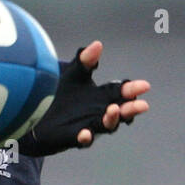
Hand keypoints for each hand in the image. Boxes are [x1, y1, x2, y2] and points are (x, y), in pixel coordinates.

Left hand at [19, 40, 151, 156]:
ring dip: (112, 119)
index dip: (132, 89)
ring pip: (106, 126)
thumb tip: (97, 44)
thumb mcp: (74, 75)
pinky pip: (83, 140)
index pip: (122, 92)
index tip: (144, 86)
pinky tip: (85, 134)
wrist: (40, 116)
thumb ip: (85, 61)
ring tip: (113, 110)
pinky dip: (86, 138)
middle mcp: (101, 113)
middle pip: (121, 112)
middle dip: (131, 108)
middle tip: (141, 105)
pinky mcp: (75, 137)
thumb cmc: (63, 95)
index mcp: (104, 97)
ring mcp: (90, 126)